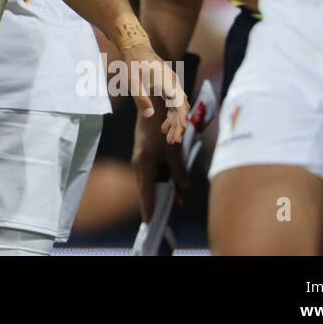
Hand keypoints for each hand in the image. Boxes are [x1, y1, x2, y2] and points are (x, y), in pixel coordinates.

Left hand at [120, 43, 187, 144]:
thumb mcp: (132, 80)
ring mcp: (172, 86)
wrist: (136, 47)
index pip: (179, 102)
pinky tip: (164, 127)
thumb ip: (140, 97)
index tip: (180, 131)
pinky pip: (173, 105)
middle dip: (179, 126)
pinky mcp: (168, 88)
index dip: (181, 117)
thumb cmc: (133, 63)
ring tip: (169, 139)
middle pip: (181, 108)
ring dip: (175, 123)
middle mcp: (174, 84)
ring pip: (178, 108)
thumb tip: (149, 115)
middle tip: (172, 141)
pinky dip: (171, 116)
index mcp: (167, 82)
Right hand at [132, 107, 188, 221]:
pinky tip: (176, 178)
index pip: (145, 192)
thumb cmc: (160, 125)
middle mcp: (139, 163)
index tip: (148, 222)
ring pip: (154, 177)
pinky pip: (156, 168)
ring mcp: (142, 156)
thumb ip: (178, 170)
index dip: (148, 207)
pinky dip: (165, 174)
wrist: (151, 101)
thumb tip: (183, 185)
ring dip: (166, 185)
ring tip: (179, 196)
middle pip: (149, 186)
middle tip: (174, 207)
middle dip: (161, 197)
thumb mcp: (173, 149)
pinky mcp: (147, 150)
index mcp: (142, 165)